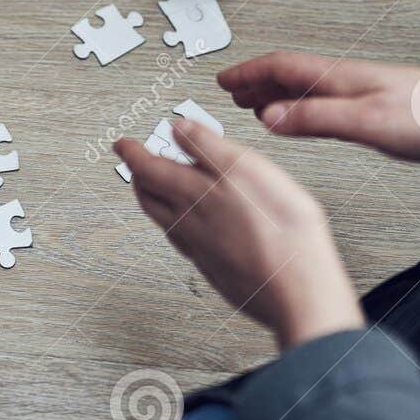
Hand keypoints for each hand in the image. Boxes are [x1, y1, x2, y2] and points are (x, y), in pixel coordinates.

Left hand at [117, 122, 363, 349]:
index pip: (147, 168)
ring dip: (155, 200)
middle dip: (138, 176)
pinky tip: (192, 226)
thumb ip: (207, 146)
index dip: (132, 151)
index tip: (122, 143)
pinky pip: (185, 242)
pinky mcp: (218, 269)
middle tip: (133, 162)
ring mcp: (201, 250)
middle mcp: (188, 224)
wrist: (296, 291)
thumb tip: (178, 127)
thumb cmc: (279, 231)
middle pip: (149, 197)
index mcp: (191, 195)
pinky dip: (178, 225)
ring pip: (165, 221)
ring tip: (157, 188)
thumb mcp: (245, 169)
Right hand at [220, 51, 419, 178]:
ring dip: (280, 92)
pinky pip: (329, 100)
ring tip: (260, 104)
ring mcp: (368, 90)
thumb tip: (268, 116)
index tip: (223, 80)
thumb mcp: (366, 122)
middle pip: (292, 73)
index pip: (282, 67)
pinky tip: (313, 118)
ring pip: (310, 86)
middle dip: (258, 80)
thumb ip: (315, 117)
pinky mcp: (384, 107)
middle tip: (232, 92)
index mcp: (341, 76)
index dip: (248, 73)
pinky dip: (306, 106)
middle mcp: (352, 78)